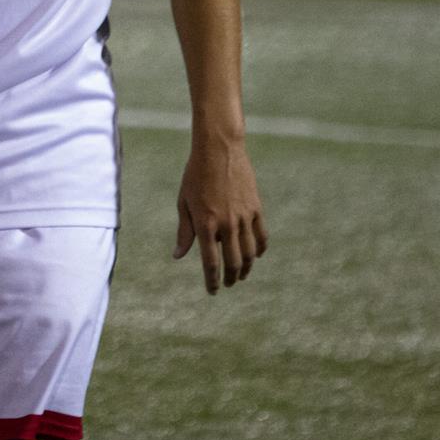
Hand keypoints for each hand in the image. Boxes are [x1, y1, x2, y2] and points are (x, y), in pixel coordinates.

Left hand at [173, 141, 266, 294]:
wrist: (219, 149)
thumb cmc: (195, 174)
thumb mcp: (184, 202)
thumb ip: (184, 231)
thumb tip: (178, 256)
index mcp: (205, 223)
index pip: (211, 262)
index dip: (212, 280)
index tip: (212, 291)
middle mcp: (226, 223)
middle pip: (232, 261)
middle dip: (230, 277)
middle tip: (227, 284)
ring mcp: (243, 216)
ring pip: (250, 252)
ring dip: (246, 267)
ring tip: (241, 274)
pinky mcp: (256, 207)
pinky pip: (261, 235)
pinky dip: (260, 249)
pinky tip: (256, 255)